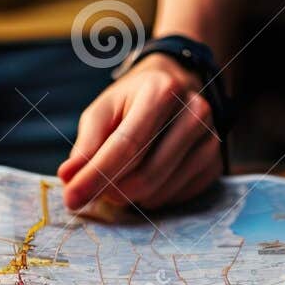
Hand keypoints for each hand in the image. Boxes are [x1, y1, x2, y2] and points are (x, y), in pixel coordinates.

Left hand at [58, 54, 222, 212]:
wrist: (177, 86)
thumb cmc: (133, 100)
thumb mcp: (104, 109)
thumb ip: (86, 143)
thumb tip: (69, 177)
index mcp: (162, 92)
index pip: (126, 146)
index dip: (96, 176)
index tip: (71, 198)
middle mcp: (194, 114)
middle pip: (144, 174)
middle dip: (111, 191)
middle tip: (94, 190)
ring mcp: (210, 140)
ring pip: (159, 191)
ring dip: (130, 196)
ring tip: (118, 179)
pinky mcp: (215, 163)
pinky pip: (175, 197)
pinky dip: (151, 197)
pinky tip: (144, 179)